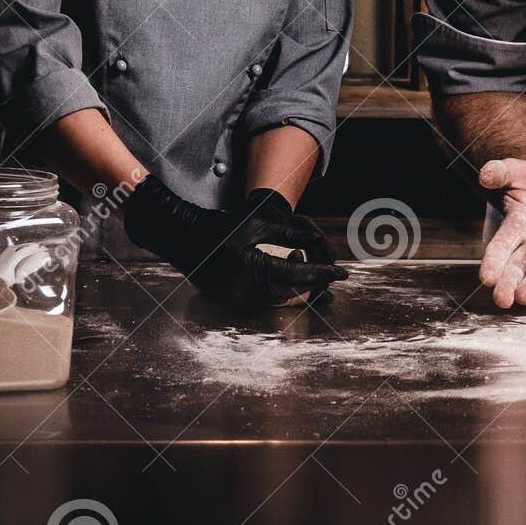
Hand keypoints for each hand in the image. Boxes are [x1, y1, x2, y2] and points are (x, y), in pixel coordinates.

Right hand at [123, 175, 345, 302]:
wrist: (182, 237)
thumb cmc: (219, 226)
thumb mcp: (255, 224)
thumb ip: (288, 234)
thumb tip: (316, 240)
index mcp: (251, 270)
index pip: (296, 274)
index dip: (322, 273)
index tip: (343, 273)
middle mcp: (243, 291)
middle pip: (290, 292)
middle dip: (313, 284)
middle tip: (332, 276)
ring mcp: (235, 299)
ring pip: (278, 298)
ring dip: (296, 286)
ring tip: (310, 269)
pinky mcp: (230, 300)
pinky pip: (263, 297)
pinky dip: (279, 287)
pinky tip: (288, 271)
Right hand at [477, 157, 525, 309]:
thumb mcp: (516, 170)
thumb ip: (500, 171)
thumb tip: (485, 175)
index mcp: (513, 227)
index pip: (499, 245)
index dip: (492, 261)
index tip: (486, 277)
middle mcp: (524, 247)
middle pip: (513, 268)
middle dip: (507, 285)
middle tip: (503, 299)